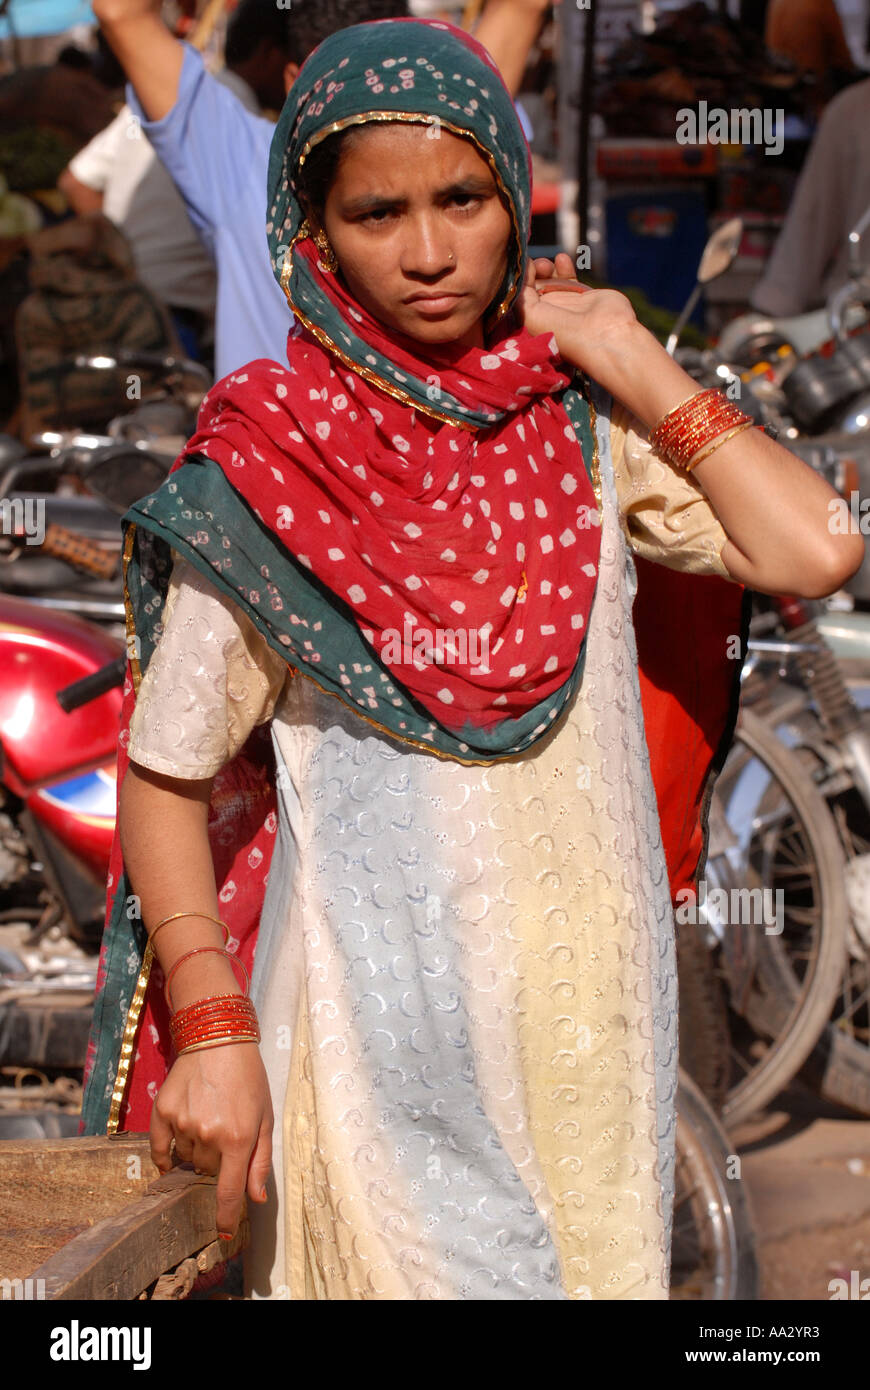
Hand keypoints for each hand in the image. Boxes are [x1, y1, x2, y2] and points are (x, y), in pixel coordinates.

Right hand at [150, 1041, 272, 1239]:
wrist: (218, 1039)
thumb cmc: (248, 1078)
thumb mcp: (265, 1117)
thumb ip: (260, 1161)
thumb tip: (255, 1199)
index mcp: (238, 1139)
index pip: (227, 1192)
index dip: (224, 1217)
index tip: (222, 1233)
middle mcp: (208, 1136)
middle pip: (206, 1171)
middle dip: (215, 1160)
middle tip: (223, 1130)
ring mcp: (183, 1124)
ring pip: (186, 1158)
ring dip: (195, 1149)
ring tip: (207, 1117)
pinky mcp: (162, 1112)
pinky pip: (160, 1148)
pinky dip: (167, 1152)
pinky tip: (176, 1142)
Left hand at [520, 252, 639, 364]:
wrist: (602, 334)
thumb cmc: (563, 331)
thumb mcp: (531, 315)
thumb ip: (522, 293)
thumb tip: (525, 270)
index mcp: (534, 323)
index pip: (521, 297)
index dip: (520, 280)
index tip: (523, 267)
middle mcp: (549, 314)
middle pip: (535, 286)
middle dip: (534, 272)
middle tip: (541, 266)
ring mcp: (566, 305)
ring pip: (551, 280)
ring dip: (547, 268)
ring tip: (549, 265)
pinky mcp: (583, 296)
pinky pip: (569, 278)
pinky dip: (564, 267)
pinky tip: (562, 259)